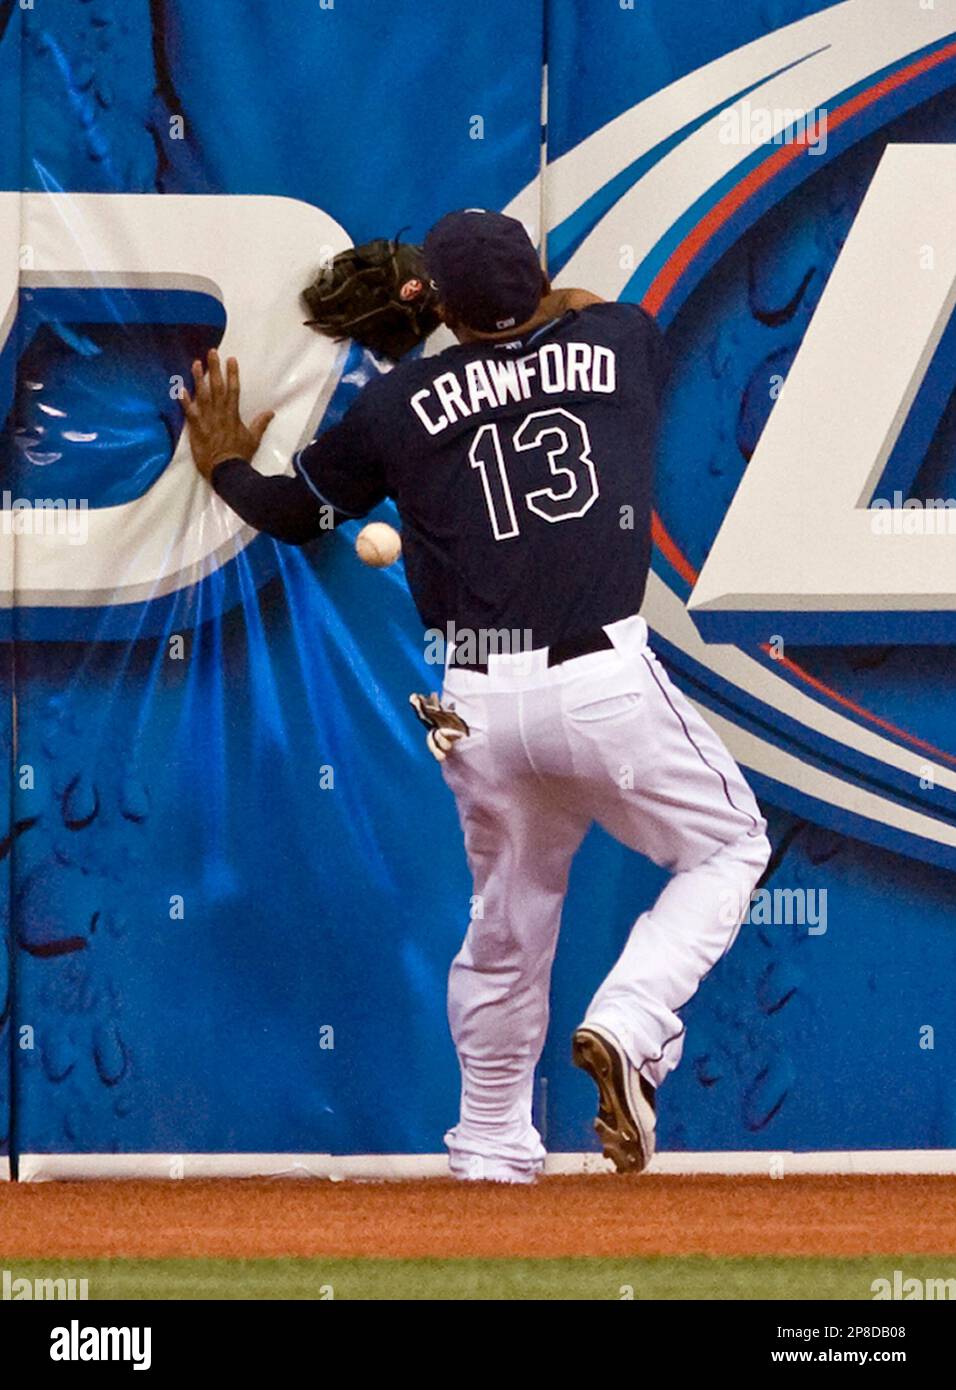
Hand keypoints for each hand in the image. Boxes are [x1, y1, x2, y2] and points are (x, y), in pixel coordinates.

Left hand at [182, 349, 274, 479]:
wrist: (226, 471)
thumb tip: (271, 412)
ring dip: (199, 379)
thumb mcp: (253, 439)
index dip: (233, 374)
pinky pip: (190, 412)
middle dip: (215, 369)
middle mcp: (220, 414)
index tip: (231, 359)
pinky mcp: (197, 429)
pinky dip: (185, 401)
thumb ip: (260, 424)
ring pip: (203, 396)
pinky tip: (179, 388)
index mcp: (234, 415)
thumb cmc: (240, 456)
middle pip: (218, 387)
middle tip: (211, 352)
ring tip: (196, 363)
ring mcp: (208, 420)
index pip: (234, 390)